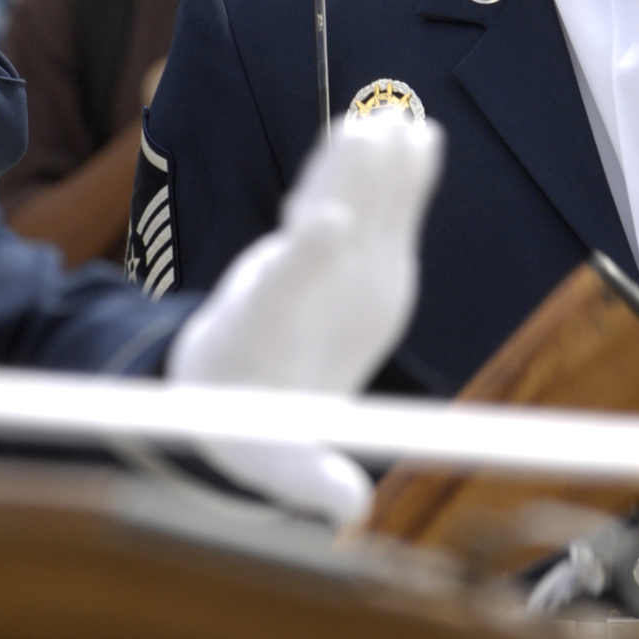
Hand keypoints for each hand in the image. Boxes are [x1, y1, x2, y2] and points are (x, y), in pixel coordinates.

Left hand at [165, 118, 443, 522]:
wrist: (223, 388)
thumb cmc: (245, 426)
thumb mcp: (272, 463)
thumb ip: (309, 481)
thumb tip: (350, 513)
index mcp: (273, 328)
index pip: (288, 284)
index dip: (306, 254)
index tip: (324, 224)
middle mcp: (297, 285)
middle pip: (323, 222)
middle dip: (344, 181)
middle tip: (368, 136)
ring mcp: (323, 267)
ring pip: (341, 198)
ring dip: (363, 163)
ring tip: (393, 125)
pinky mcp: (349, 260)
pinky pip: (367, 203)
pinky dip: (388, 173)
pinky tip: (415, 137)